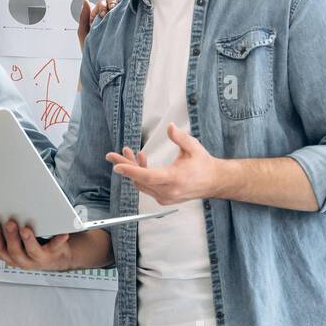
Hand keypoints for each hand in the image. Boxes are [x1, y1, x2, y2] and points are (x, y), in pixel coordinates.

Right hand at [0, 218, 74, 270]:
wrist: (57, 257)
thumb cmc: (31, 251)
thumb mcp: (7, 251)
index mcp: (10, 257)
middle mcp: (23, 260)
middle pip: (14, 251)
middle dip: (11, 237)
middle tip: (9, 223)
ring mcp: (38, 258)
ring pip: (31, 251)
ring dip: (28, 240)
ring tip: (26, 229)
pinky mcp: (53, 254)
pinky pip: (55, 247)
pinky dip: (58, 240)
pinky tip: (61, 233)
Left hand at [76, 0, 128, 49]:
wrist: (100, 62)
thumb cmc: (90, 49)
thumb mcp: (84, 33)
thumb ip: (83, 17)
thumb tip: (86, 1)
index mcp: (97, 16)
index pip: (100, 3)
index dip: (101, 6)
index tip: (101, 15)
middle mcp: (107, 15)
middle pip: (110, 0)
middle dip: (109, 3)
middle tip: (107, 13)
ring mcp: (116, 18)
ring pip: (118, 2)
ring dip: (117, 0)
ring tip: (116, 7)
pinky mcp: (124, 22)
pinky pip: (125, 7)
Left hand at [106, 122, 223, 204]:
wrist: (214, 181)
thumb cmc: (203, 164)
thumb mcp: (193, 147)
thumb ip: (180, 137)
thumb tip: (169, 127)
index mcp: (174, 178)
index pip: (147, 177)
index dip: (131, 171)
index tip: (117, 166)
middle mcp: (168, 191)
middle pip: (139, 180)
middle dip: (125, 166)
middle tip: (111, 156)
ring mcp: (165, 197)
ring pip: (141, 184)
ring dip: (133, 169)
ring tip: (128, 153)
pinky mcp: (164, 199)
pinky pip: (146, 187)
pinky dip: (141, 175)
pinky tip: (141, 160)